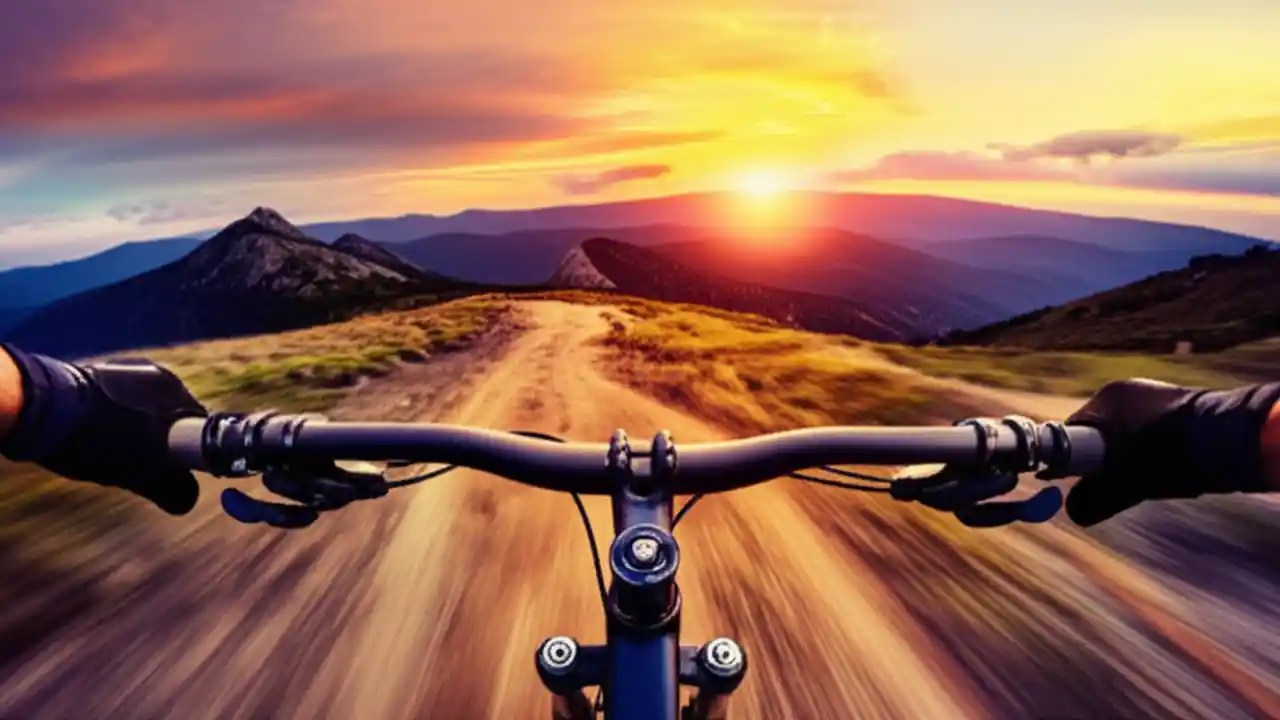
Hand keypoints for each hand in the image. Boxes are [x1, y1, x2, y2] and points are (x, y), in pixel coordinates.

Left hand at [1, 346, 206, 513]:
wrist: (43, 409)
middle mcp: (154, 373)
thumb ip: (172, 488)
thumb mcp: (143, 474)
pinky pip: (116, 402)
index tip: (177, 469)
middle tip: (141, 466)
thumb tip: (186, 501)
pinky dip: (111, 419)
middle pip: (170, 416)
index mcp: (174, 389)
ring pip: (142, 410)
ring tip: (110, 453)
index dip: (191, 450)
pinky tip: (93, 437)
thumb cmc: (100, 438)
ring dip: (134, 430)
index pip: (198, 425)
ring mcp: (124, 370)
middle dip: (161, 440)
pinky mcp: (96, 373)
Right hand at [1063, 379, 1279, 525]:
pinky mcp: (1179, 401)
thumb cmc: (1165, 456)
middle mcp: (1125, 389)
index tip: (1077, 480)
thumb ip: (1092, 499)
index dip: (1071, 458)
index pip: (1072, 431)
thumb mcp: (1121, 485)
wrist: (1225, 440)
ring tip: (1147, 477)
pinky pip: (1153, 428)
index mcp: (1104, 398)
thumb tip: (1073, 512)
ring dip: (1131, 455)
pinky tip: (1169, 466)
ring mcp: (1154, 392)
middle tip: (1116, 484)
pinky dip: (1155, 447)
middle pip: (1101, 431)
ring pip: (1127, 432)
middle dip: (1105, 457)